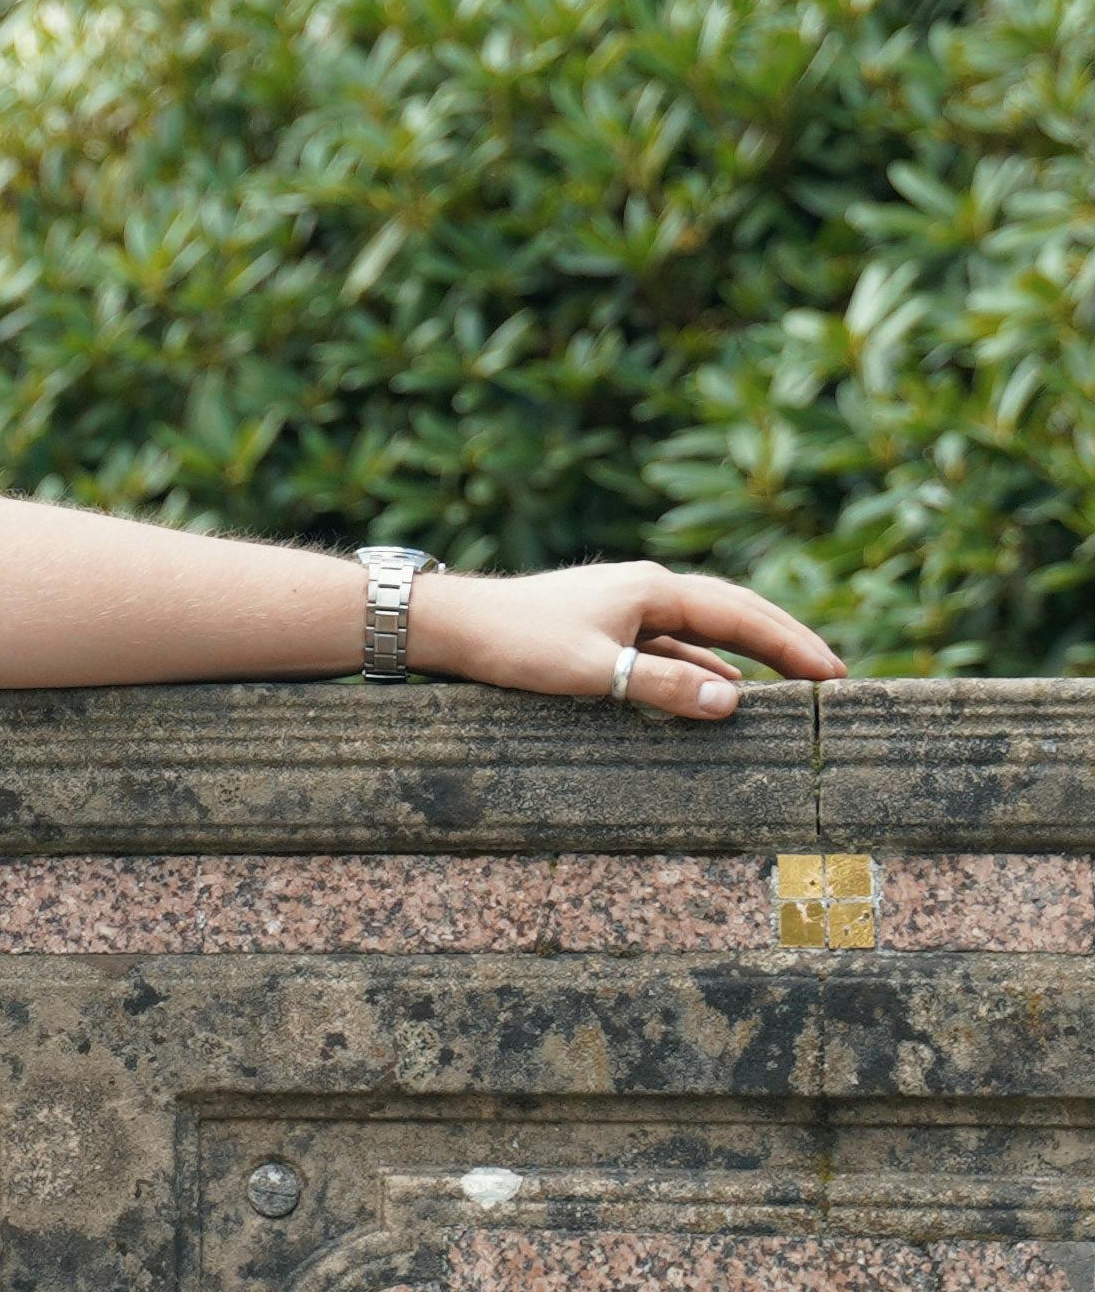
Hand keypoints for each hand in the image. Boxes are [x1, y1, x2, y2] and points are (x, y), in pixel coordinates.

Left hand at [416, 562, 846, 714]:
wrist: (457, 628)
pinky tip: (723, 692)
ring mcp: (629, 609)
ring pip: (706, 633)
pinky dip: (706, 668)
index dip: (792, 645)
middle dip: (785, 644)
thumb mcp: (597, 672)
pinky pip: (674, 650)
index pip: (742, 616)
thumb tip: (734, 701)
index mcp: (654, 590)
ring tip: (793, 685)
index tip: (834, 673)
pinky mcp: (609, 631)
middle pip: (734, 615)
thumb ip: (665, 688)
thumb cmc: (520, 644)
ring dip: (749, 657)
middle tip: (832, 675)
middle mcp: (648, 591)